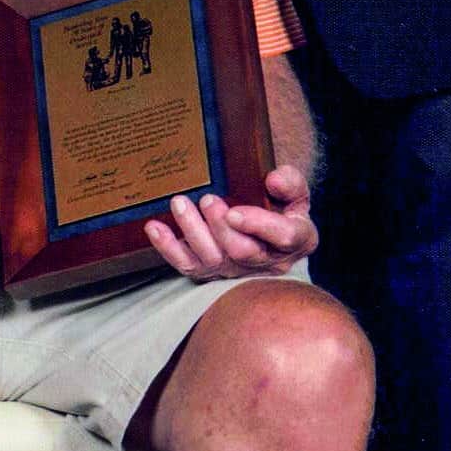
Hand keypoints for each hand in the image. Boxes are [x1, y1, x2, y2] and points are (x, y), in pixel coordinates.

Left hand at [144, 165, 316, 281]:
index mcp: (296, 240)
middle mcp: (268, 260)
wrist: (266, 225)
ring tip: (180, 203)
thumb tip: (274, 179)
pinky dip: (168, 248)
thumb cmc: (281, 206)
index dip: (259, 226)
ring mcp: (237, 269)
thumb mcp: (295, 192)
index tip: (235, 212)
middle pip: (243, 251)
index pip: (283, 237)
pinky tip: (154, 228)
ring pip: (213, 259)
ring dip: (193, 231)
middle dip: (220, 228)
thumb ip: (290, 182)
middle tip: (207, 200)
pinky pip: (188, 265)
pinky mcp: (211, 271)